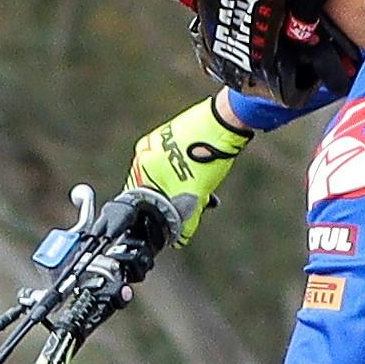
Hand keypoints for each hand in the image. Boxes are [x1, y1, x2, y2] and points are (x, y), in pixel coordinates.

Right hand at [128, 97, 251, 242]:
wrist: (224, 123)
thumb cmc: (206, 156)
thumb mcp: (196, 195)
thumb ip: (186, 220)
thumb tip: (179, 240)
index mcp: (143, 165)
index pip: (140, 200)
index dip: (156, 215)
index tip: (170, 223)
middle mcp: (145, 151)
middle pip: (154, 188)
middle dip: (174, 202)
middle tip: (194, 206)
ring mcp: (158, 141)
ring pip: (166, 176)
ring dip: (183, 189)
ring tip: (204, 192)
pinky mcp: (172, 135)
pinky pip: (174, 162)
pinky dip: (186, 174)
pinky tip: (204, 176)